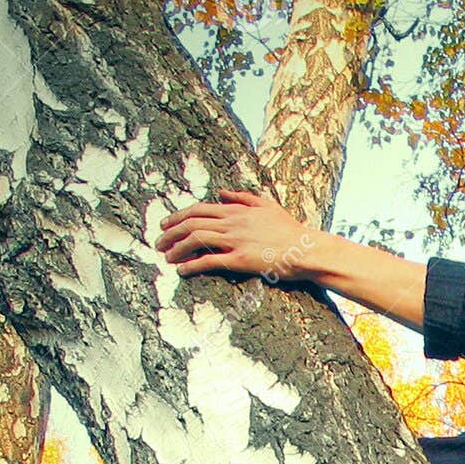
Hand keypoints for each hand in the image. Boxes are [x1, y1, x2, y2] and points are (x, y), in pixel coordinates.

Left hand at [155, 188, 316, 280]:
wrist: (305, 249)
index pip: (198, 209)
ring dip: (176, 248)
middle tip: (158, 242)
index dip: (177, 216)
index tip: (165, 224)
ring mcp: (235, 241)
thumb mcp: (266, 205)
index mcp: (236, 210)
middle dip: (170, 232)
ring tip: (165, 256)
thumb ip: (242, 197)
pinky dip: (192, 265)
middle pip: (191, 223)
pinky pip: (209, 261)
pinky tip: (181, 270)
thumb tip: (222, 193)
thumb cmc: (290, 229)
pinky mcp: (240, 260)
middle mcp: (231, 223)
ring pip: (196, 240)